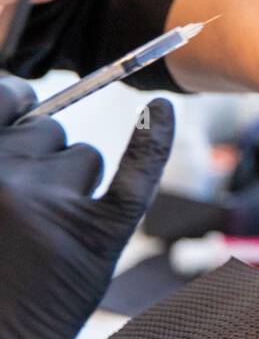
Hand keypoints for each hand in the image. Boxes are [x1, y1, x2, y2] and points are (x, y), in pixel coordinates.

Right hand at [0, 79, 173, 338]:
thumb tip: (26, 98)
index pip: (5, 95)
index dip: (15, 101)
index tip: (21, 109)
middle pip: (46, 131)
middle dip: (42, 160)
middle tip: (19, 218)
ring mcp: (46, 207)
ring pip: (81, 156)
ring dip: (72, 186)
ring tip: (42, 244)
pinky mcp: (94, 239)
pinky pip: (134, 172)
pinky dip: (151, 140)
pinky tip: (162, 110)